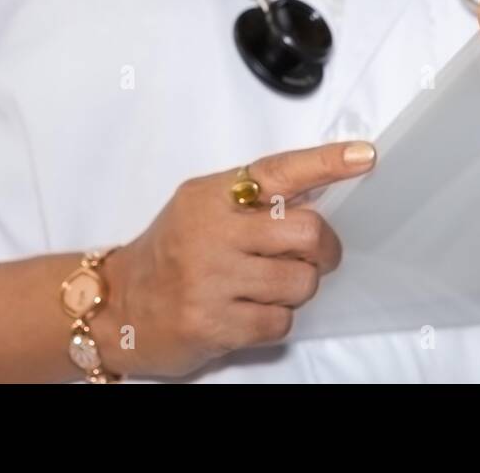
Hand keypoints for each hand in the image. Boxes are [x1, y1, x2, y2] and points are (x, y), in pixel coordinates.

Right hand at [98, 140, 375, 377]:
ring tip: (267, 288)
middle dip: (323, 249)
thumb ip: (251, 201)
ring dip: (296, 289)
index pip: (278, 171)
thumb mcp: (200, 209)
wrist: (116, 305)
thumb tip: (316, 197)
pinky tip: (248, 312)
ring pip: (300, 281)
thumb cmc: (170, 255)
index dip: (325, 163)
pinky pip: (279, 321)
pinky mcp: (211, 323)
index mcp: (210, 196)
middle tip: (314, 256)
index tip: (363, 156)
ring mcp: (209, 279)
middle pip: (305, 231)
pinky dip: (275, 320)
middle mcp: (209, 232)